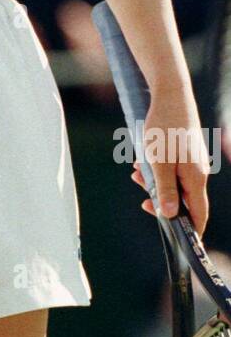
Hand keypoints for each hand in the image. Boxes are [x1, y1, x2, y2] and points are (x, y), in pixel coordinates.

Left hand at [130, 85, 209, 235]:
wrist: (170, 94)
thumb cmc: (164, 128)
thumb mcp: (159, 163)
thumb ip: (165, 191)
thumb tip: (170, 216)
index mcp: (195, 179)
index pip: (199, 215)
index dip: (190, 231)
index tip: (178, 242)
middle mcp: (198, 172)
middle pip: (183, 199)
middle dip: (161, 200)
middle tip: (142, 196)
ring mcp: (192, 160)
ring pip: (173, 182)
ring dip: (154, 182)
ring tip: (136, 172)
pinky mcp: (185, 150)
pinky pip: (171, 168)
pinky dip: (157, 169)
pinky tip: (142, 160)